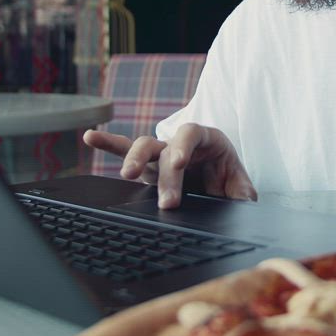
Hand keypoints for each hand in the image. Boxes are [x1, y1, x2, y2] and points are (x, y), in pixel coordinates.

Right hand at [82, 123, 256, 208]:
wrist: (217, 177)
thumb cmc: (226, 176)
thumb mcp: (238, 183)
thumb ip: (242, 191)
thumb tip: (246, 201)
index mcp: (206, 139)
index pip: (191, 134)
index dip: (183, 145)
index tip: (178, 163)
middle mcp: (178, 142)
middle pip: (164, 148)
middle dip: (165, 175)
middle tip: (168, 202)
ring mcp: (160, 152)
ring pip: (142, 147)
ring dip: (132, 159)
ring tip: (127, 175)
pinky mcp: (145, 164)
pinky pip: (123, 149)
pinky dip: (107, 143)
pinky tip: (89, 136)